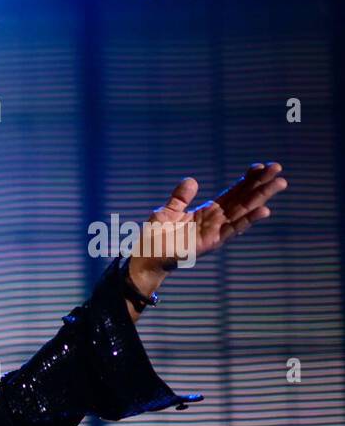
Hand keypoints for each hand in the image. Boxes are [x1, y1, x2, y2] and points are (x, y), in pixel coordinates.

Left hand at [129, 162, 287, 294]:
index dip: (246, 180)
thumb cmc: (155, 238)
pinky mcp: (211, 243)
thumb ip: (180, 198)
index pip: (232, 192)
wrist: (145, 259)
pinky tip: (264, 210)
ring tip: (280, 183)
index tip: (260, 166)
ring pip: (243, 211)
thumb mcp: (166, 212)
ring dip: (262, 198)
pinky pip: (232, 230)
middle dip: (261, 184)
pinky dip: (248, 220)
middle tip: (279, 168)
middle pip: (243, 199)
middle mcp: (215, 221)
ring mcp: (215, 232)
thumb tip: (192, 180)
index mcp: (207, 212)